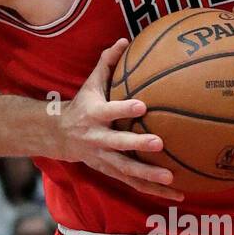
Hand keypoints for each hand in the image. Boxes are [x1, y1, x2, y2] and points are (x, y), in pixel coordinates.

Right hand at [54, 37, 183, 201]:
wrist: (58, 135)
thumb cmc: (82, 104)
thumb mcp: (90, 83)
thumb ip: (107, 62)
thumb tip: (125, 39)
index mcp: (93, 114)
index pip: (109, 110)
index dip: (124, 108)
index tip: (143, 105)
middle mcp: (97, 138)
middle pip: (118, 143)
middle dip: (137, 144)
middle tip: (159, 143)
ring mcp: (103, 158)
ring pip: (125, 170)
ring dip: (148, 176)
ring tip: (171, 179)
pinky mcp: (109, 171)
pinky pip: (132, 183)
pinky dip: (153, 190)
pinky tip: (176, 194)